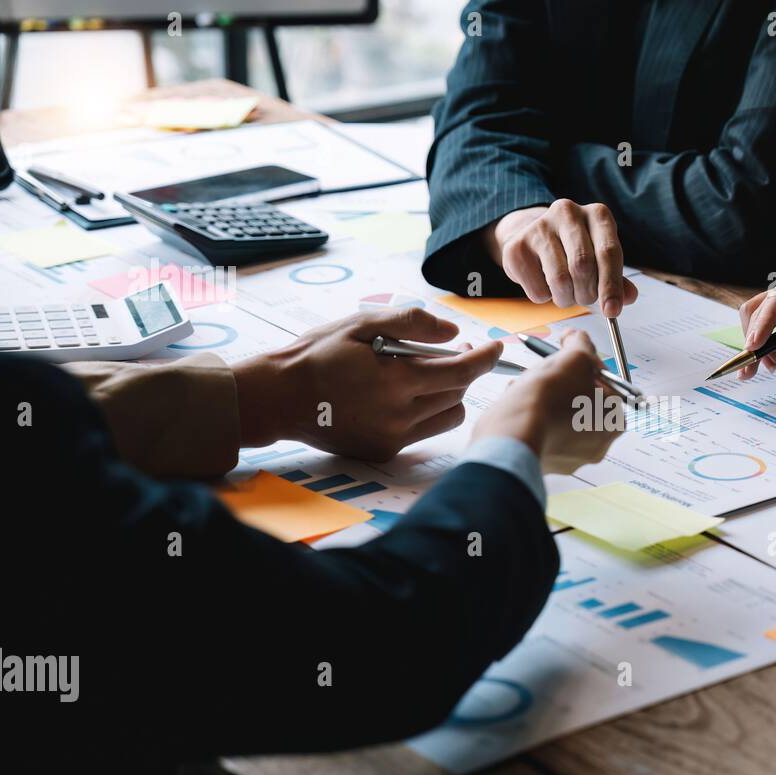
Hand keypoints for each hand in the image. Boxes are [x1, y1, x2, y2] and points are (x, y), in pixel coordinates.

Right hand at [233, 308, 501, 460]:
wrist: (278, 398)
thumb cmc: (317, 354)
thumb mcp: (360, 322)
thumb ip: (410, 322)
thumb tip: (453, 333)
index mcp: (396, 380)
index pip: (461, 371)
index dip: (485, 358)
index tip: (498, 347)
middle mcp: (399, 415)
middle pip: (458, 392)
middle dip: (462, 369)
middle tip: (450, 350)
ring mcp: (393, 437)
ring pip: (447, 414)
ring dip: (448, 392)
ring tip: (426, 373)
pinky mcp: (385, 452)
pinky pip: (425, 431)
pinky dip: (426, 412)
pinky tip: (405, 396)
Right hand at [471, 329, 625, 474]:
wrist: (513, 433)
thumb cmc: (549, 399)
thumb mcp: (575, 356)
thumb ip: (581, 343)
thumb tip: (577, 338)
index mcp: (614, 421)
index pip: (605, 384)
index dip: (584, 366)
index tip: (568, 358)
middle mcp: (598, 444)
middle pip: (581, 400)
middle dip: (562, 383)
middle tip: (547, 373)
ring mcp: (571, 457)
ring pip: (559, 414)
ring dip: (544, 397)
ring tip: (529, 389)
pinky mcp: (545, 462)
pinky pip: (542, 430)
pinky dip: (532, 417)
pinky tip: (521, 407)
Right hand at [484, 200, 638, 316]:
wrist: (534, 238)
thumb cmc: (574, 249)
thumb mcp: (601, 258)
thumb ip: (616, 278)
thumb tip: (629, 298)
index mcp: (597, 214)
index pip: (608, 252)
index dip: (611, 286)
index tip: (612, 311)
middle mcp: (568, 212)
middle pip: (583, 266)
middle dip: (588, 293)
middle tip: (586, 298)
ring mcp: (539, 227)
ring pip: (560, 280)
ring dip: (567, 298)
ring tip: (567, 294)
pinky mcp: (517, 247)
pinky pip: (538, 290)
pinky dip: (546, 298)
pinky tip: (546, 285)